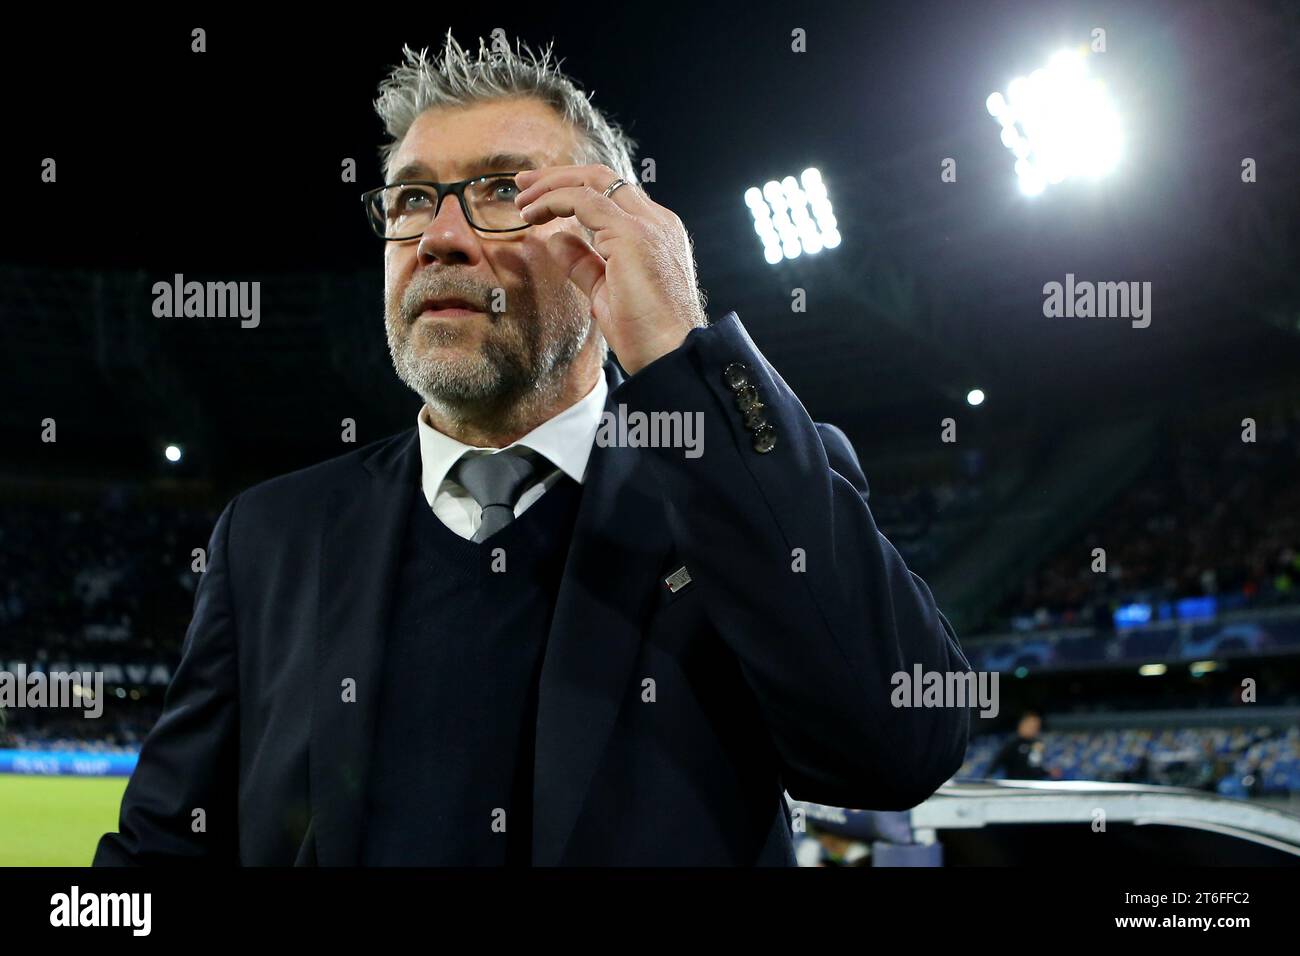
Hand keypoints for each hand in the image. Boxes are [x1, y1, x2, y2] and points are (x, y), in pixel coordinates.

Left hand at [513, 165, 706, 374]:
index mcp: (656, 233)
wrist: (672, 355)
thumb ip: (584, 264)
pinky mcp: (632, 234)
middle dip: (558, 175)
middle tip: (523, 181)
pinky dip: (554, 200)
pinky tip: (532, 215)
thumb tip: (557, 239)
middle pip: (603, 177)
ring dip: (551, 184)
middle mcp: (656, 221)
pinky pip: (584, 201)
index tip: (539, 199)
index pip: (613, 195)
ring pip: (593, 180)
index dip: (573, 189)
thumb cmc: (647, 335)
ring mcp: (647, 224)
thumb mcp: (606, 293)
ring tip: (521, 200)